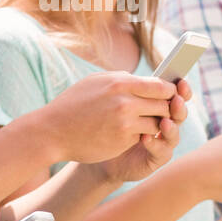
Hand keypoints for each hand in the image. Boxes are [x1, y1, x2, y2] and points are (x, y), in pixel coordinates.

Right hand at [43, 71, 178, 164]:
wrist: (51, 132)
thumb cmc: (72, 104)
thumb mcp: (96, 82)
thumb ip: (121, 79)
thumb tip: (141, 80)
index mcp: (120, 82)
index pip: (161, 85)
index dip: (169, 91)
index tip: (170, 94)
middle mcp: (126, 101)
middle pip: (164, 105)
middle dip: (165, 109)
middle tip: (160, 111)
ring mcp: (125, 122)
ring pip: (157, 123)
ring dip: (154, 124)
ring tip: (143, 122)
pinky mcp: (122, 141)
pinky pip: (143, 136)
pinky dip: (139, 136)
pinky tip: (127, 134)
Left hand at [93, 77, 189, 183]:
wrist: (97, 148)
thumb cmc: (107, 122)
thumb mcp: (116, 103)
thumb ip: (127, 93)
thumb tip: (131, 76)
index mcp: (157, 106)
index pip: (175, 95)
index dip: (180, 89)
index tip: (180, 80)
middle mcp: (164, 123)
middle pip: (179, 113)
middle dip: (179, 106)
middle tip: (176, 100)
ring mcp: (162, 141)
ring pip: (175, 134)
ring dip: (171, 127)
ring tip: (165, 121)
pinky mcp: (156, 158)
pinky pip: (162, 151)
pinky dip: (155, 144)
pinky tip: (146, 138)